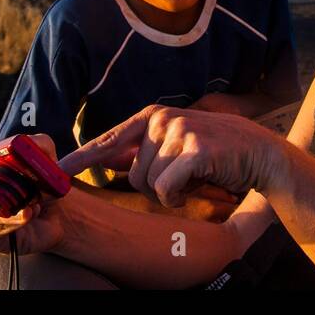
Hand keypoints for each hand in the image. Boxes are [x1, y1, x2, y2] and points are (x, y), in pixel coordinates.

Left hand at [59, 105, 286, 207]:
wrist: (257, 153)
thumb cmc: (213, 153)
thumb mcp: (174, 145)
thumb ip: (141, 150)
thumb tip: (106, 160)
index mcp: (152, 116)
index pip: (109, 139)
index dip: (81, 158)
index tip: (57, 173)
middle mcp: (161, 119)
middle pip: (131, 174)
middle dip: (154, 185)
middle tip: (182, 177)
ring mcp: (177, 132)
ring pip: (148, 184)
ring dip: (170, 192)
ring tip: (194, 177)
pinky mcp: (192, 150)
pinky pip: (166, 189)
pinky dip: (179, 197)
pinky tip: (198, 184)